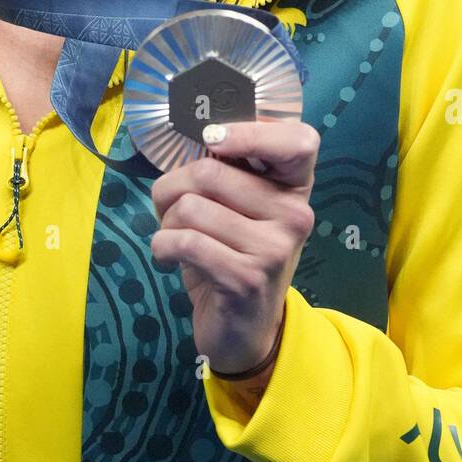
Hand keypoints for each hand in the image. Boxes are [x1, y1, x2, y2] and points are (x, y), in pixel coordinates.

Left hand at [149, 119, 318, 386]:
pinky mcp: (246, 277)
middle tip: (174, 210)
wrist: (244, 328)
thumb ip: (228, 169)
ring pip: (189, 206)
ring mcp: (274, 247)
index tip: (213, 141)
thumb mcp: (239, 207)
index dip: (251, 132)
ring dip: (166, 221)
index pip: (300, 141)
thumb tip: (195, 134)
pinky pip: (183, 241)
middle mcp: (294, 213)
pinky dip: (162, 246)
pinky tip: (169, 257)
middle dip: (173, 189)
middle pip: (210, 172)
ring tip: (177, 238)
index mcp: (294, 187)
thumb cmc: (233, 252)